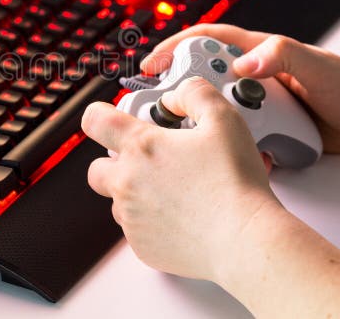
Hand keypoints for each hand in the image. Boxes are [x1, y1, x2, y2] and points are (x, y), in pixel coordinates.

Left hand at [82, 76, 280, 281]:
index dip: (100, 114)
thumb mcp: (223, 119)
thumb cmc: (234, 184)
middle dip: (117, 162)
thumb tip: (176, 97)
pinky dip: (151, 221)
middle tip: (149, 162)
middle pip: (97, 167)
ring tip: (173, 191)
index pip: (95, 120)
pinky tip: (181, 216)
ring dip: (136, 193)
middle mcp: (127, 183)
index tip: (111, 118)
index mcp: (141, 148)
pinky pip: (136, 229)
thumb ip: (194, 94)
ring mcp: (132, 217)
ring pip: (117, 201)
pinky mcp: (142, 246)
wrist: (244, 240)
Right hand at [140, 24, 339, 153]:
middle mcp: (251, 77)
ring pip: (217, 114)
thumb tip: (243, 65)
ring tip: (191, 143)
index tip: (150, 65)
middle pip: (202, 80)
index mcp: (257, 53)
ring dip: (203, 127)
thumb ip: (281, 56)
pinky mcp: (267, 130)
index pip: (206, 40)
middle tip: (159, 112)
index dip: (174, 48)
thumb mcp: (316, 66)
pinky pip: (238, 139)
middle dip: (177, 93)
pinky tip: (232, 163)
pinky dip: (231, 150)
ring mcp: (258, 104)